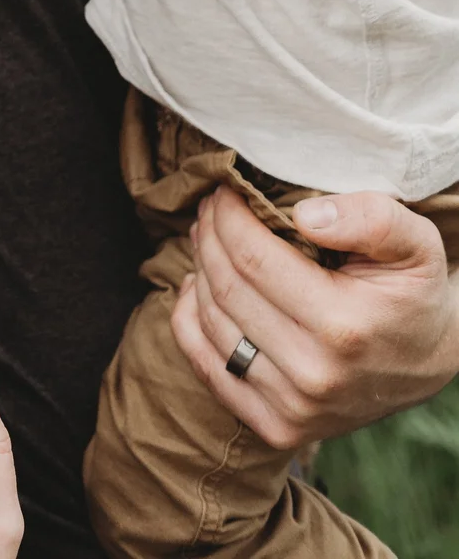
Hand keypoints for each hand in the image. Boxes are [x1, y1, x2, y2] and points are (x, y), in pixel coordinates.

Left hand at [173, 184, 458, 447]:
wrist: (428, 361)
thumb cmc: (413, 291)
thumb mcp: (415, 243)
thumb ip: (370, 218)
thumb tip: (303, 215)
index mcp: (343, 327)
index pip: (252, 257)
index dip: (228, 215)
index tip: (224, 188)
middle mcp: (314, 375)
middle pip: (227, 287)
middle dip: (209, 235)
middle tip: (211, 207)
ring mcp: (293, 409)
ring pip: (212, 323)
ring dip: (200, 270)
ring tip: (208, 238)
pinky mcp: (278, 428)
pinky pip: (208, 368)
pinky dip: (189, 322)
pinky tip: (198, 287)